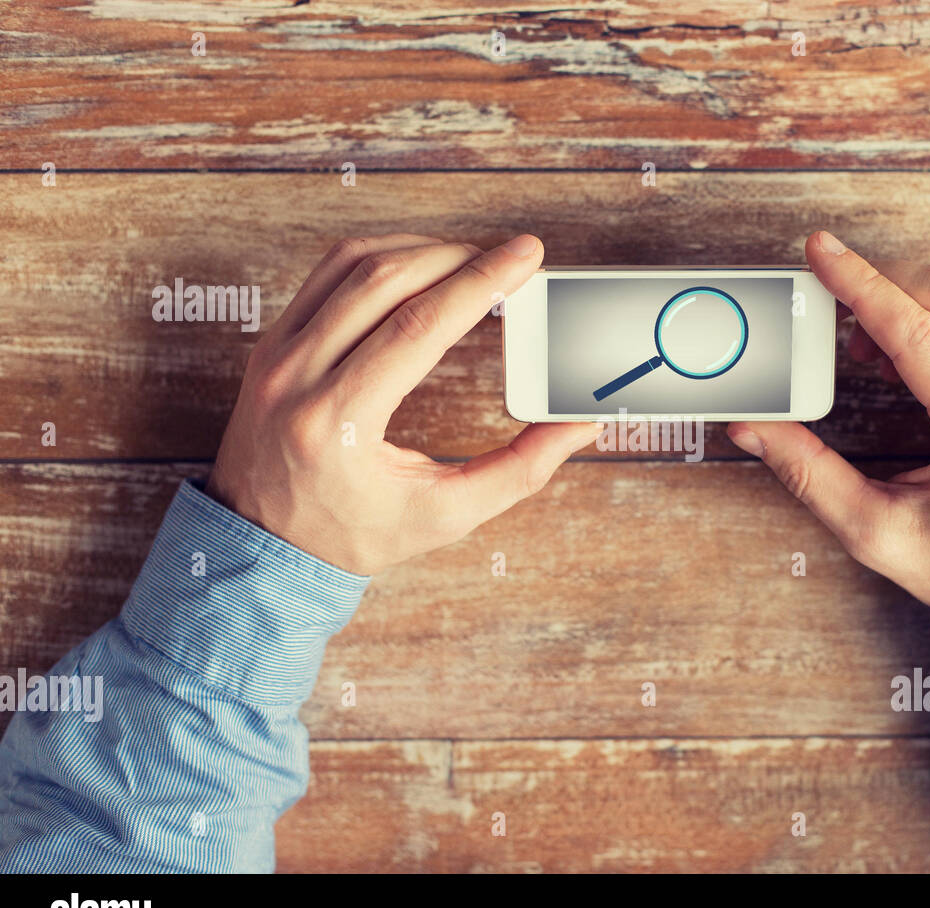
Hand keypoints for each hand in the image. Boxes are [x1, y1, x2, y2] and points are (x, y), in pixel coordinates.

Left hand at [207, 233, 599, 574]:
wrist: (262, 544)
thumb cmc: (352, 534)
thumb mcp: (444, 516)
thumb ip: (519, 471)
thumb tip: (576, 425)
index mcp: (338, 423)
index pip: (418, 325)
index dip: (480, 282)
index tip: (525, 256)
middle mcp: (297, 377)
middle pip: (386, 280)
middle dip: (459, 257)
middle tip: (509, 259)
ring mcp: (277, 353)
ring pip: (353, 263)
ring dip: (421, 250)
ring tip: (470, 261)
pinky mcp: (272, 342)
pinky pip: (328, 273)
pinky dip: (382, 257)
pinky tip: (420, 268)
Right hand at [728, 231, 929, 609]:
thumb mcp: (874, 532)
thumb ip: (809, 476)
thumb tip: (755, 429)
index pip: (919, 332)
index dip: (861, 286)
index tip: (821, 253)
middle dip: (882, 281)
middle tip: (833, 314)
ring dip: (909, 295)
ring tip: (867, 346)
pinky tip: (903, 351)